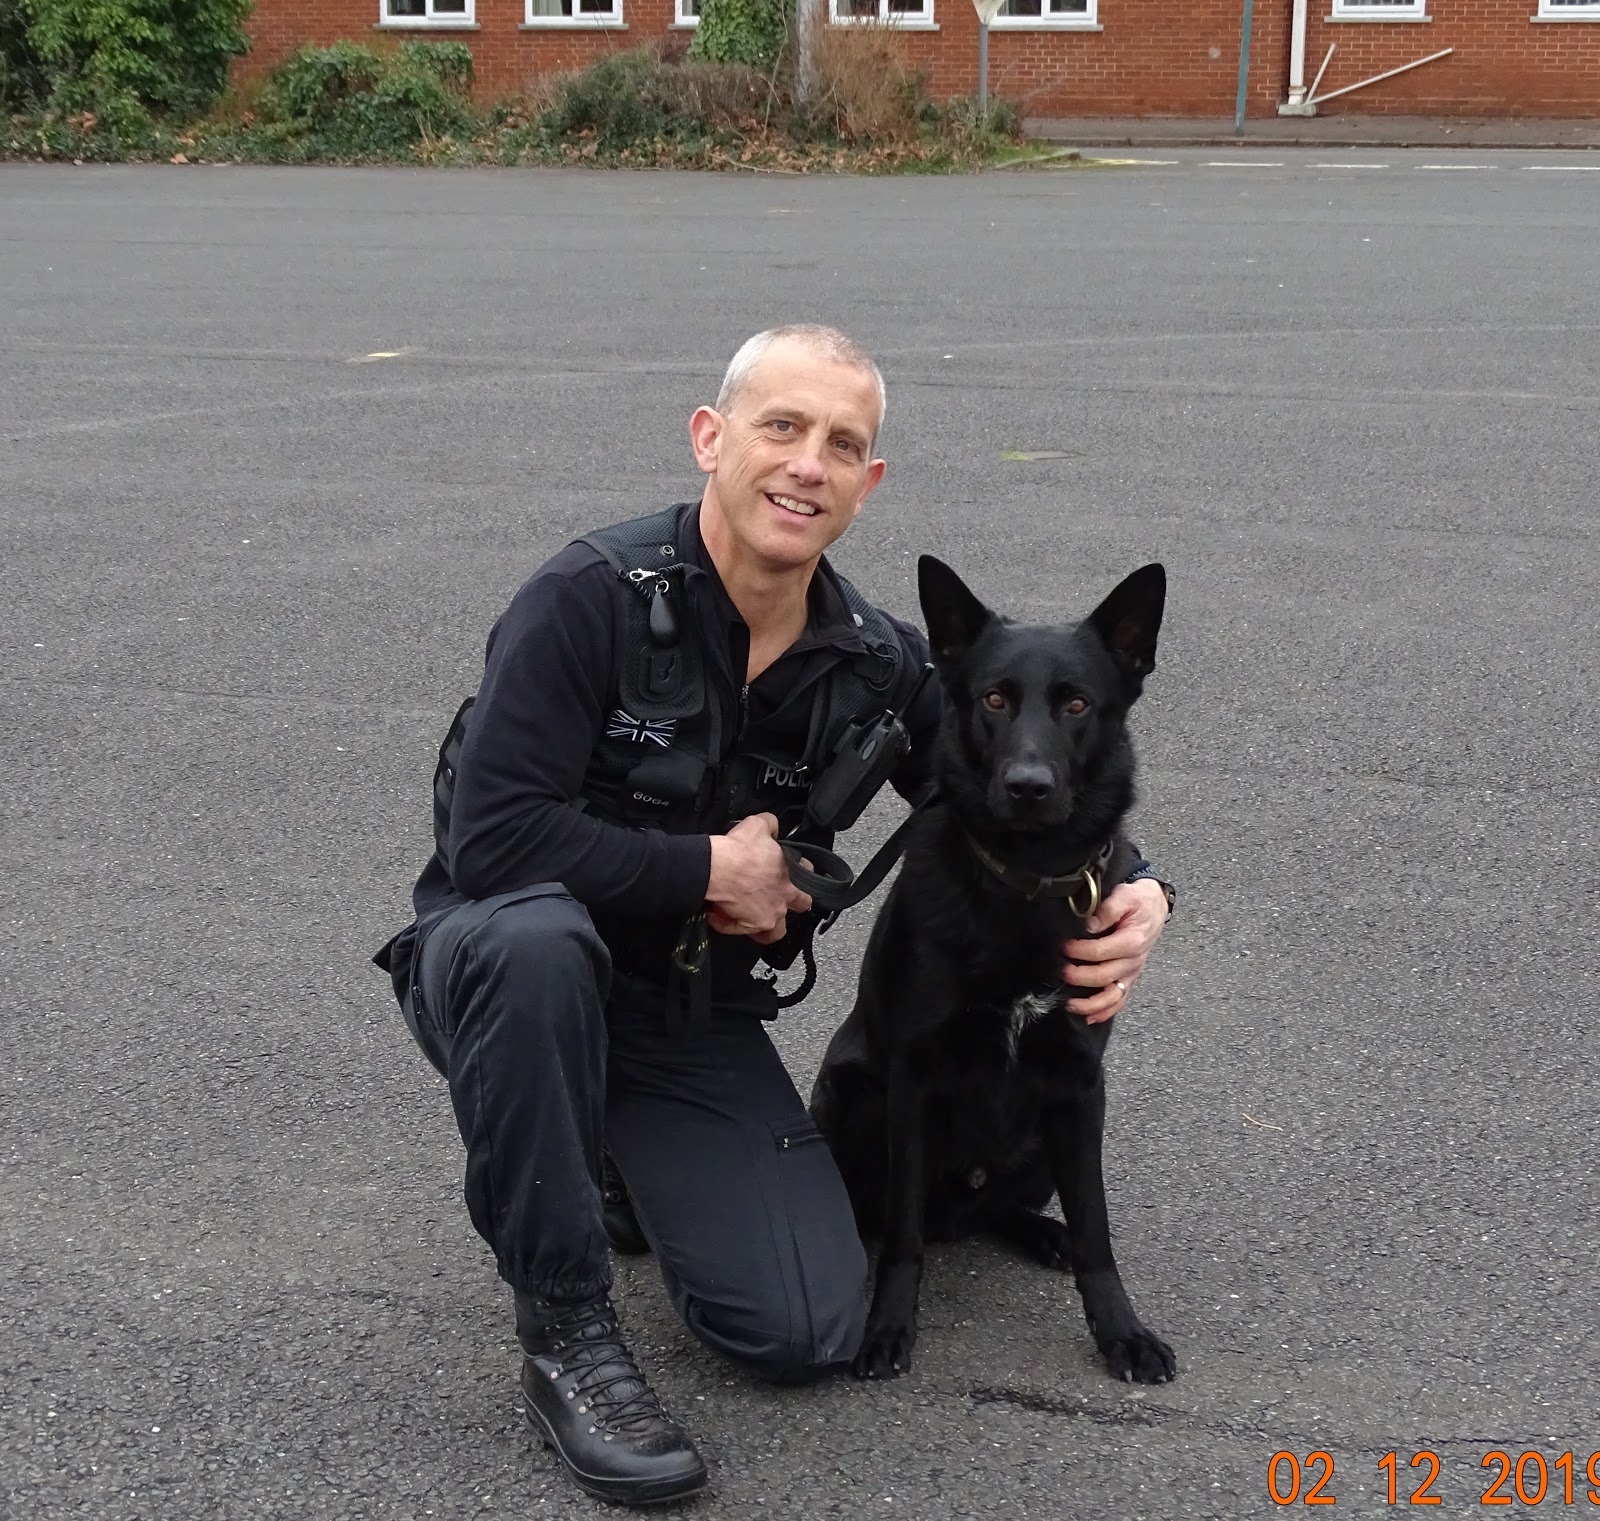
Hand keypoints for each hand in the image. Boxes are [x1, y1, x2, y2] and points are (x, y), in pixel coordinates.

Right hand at [706, 813, 811, 943]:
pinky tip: (720, 917)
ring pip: (777, 929)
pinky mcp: (751, 926)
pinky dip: (731, 925)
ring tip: (752, 915)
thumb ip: (771, 825)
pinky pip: (743, 931)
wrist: (716, 869)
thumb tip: (772, 827)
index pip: (808, 873)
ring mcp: (770, 915)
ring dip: (767, 923)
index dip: (798, 870)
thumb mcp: (758, 825)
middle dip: (790, 901)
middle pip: (800, 905)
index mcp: (791, 874)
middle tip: (773, 895)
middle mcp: (784, 897)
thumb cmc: (739, 850)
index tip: (786, 868)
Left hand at [1061, 878, 1169, 1024]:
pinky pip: (1119, 1000)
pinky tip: (1089, 1017)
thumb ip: (1108, 909)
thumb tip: (1089, 925)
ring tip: (1070, 1004)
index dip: (1079, 951)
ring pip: (1112, 996)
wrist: (1155, 907)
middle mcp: (1133, 961)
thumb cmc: (1139, 901)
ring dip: (1090, 1004)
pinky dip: (1105, 1012)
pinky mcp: (1129, 978)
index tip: (1063, 947)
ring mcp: (1131, 973)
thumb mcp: (1126, 896)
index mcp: (1132, 941)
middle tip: (1059, 971)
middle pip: (1103, 976)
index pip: (1100, 952)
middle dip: (1078, 976)